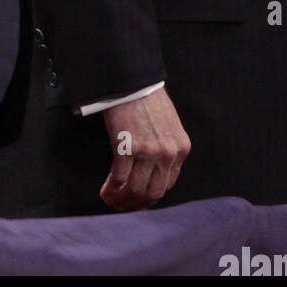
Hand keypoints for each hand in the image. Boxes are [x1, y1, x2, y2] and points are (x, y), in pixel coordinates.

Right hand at [100, 88, 190, 210]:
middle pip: (154, 192)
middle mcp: (168, 154)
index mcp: (181, 149)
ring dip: (122, 200)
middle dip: (137, 204)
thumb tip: (151, 170)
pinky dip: (111, 189)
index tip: (141, 201)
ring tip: (112, 201)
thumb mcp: (168, 125)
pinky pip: (119, 178)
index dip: (152, 197)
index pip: (168, 184)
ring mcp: (149, 152)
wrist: (133, 80)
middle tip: (124, 206)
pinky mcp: (128, 147)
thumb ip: (165, 146)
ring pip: (136, 189)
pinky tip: (106, 192)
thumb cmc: (147, 98)